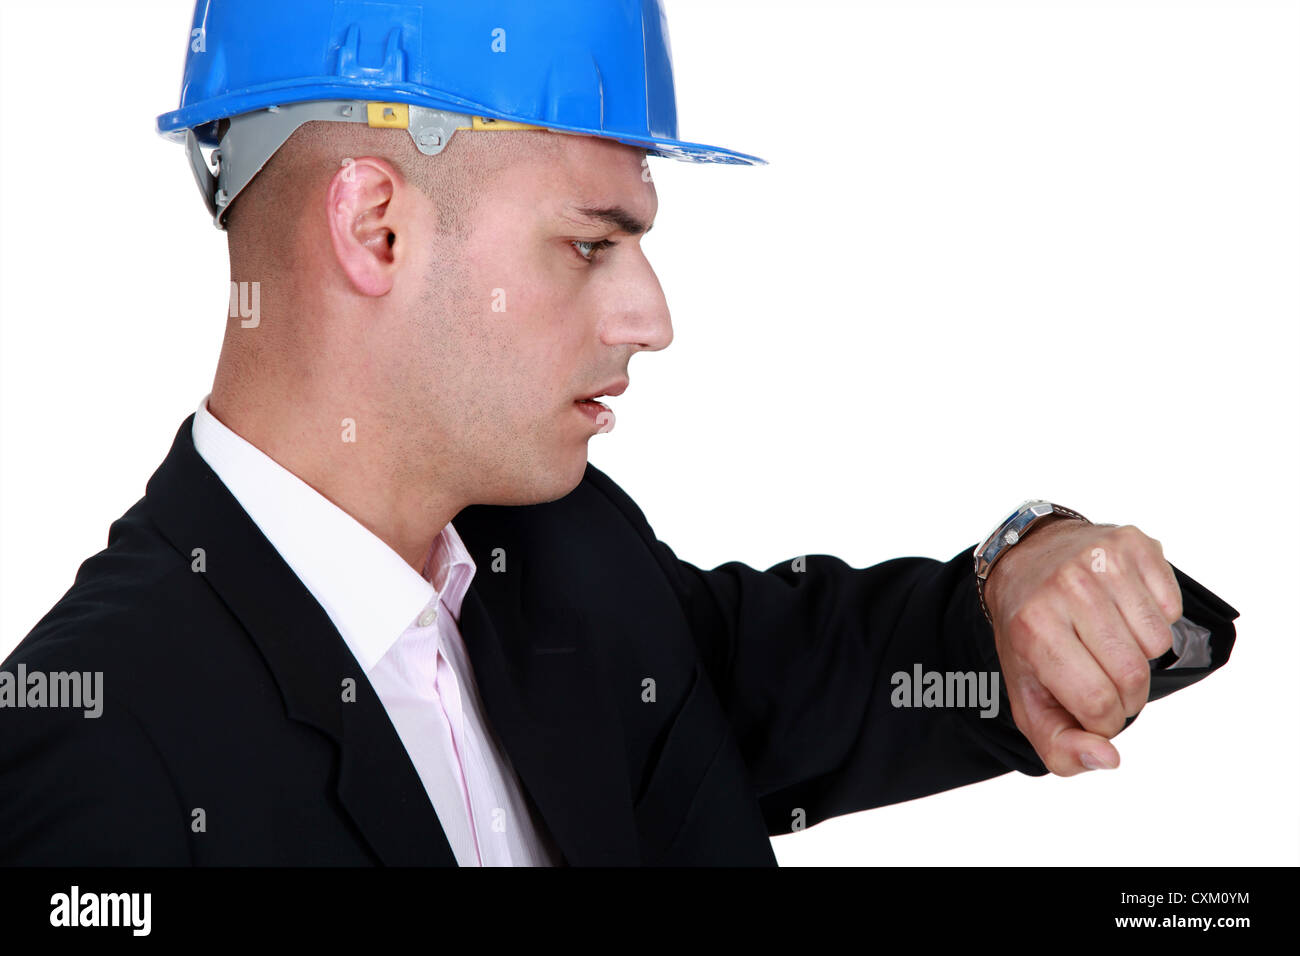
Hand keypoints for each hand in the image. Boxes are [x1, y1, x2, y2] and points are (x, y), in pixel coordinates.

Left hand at [982, 518, 1182, 775]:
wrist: (1024, 560)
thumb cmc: (1029, 635)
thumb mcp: (1028, 697)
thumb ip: (1060, 747)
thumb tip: (1109, 759)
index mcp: (1033, 628)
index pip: (1097, 703)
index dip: (1105, 720)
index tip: (1092, 708)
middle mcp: (1065, 588)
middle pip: (1132, 676)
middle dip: (1126, 693)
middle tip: (1103, 675)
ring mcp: (1100, 560)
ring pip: (1158, 644)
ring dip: (1140, 653)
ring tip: (1107, 636)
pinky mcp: (1132, 543)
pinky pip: (1171, 608)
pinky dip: (1154, 619)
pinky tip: (1121, 608)